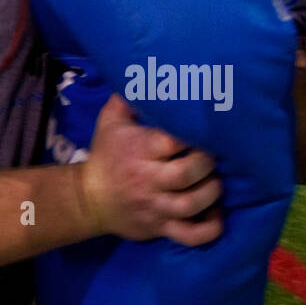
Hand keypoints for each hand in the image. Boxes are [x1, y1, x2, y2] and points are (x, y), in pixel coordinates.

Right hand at [78, 94, 223, 245]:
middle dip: (207, 163)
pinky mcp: (160, 228)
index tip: (205, 128)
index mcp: (138, 150)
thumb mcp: (110, 120)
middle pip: (185, 175)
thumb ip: (130, 95)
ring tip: (216, 182)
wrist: (88, 199)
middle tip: (215, 155)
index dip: (192, 135)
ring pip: (190, 204)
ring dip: (211, 193)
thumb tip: (152, 68)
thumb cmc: (107, 154)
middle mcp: (147, 179)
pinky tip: (217, 217)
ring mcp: (155, 207)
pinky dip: (208, 230)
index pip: (170, 142)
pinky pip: (188, 236)